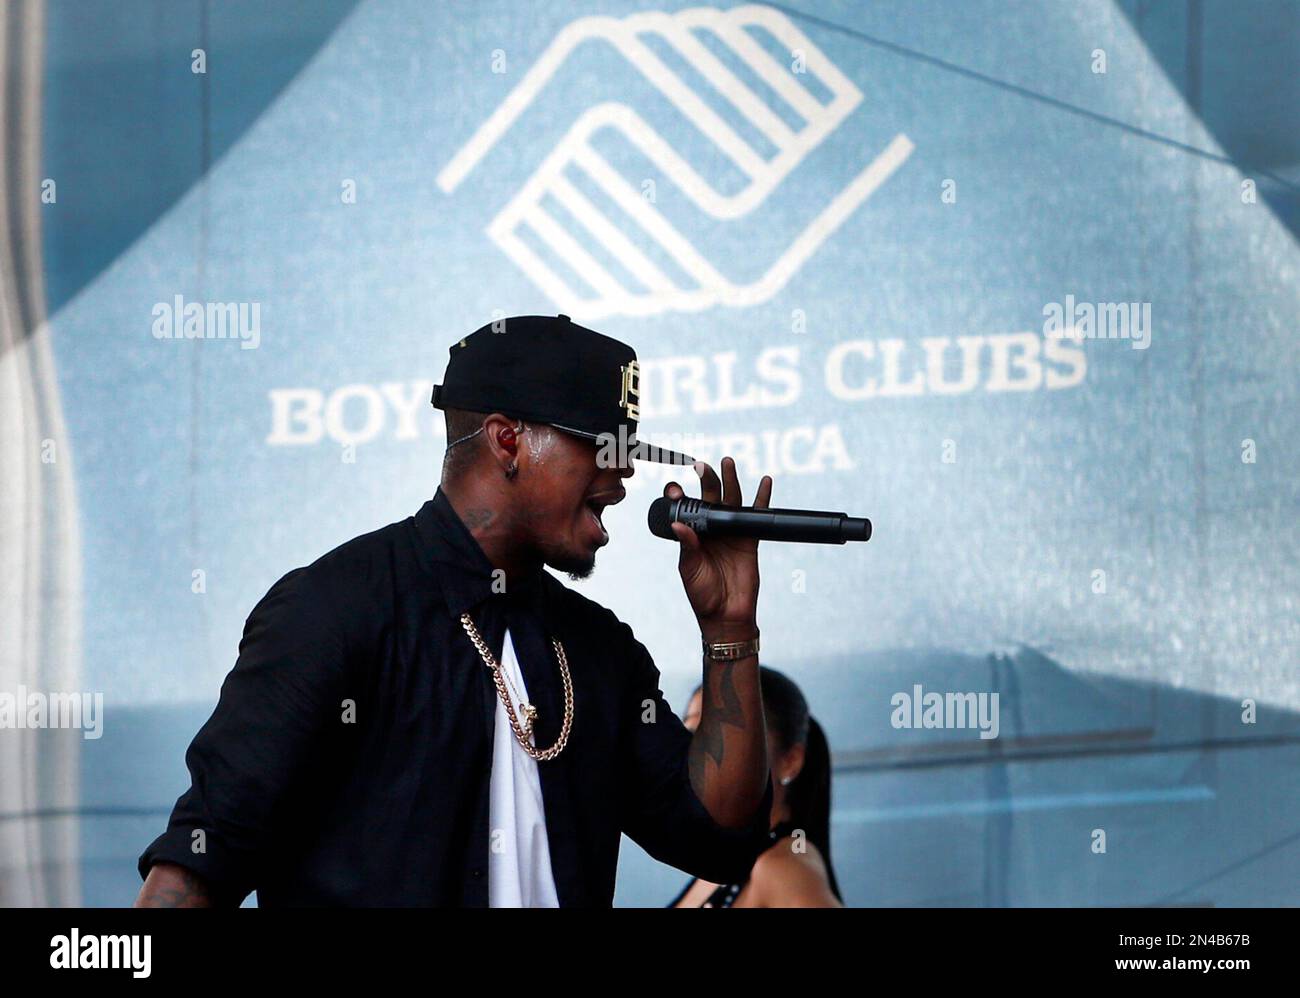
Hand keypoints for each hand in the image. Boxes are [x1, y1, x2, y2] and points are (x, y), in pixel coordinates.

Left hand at [664, 456, 772, 641]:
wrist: (726, 615)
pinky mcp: (749, 540)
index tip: (674, 490)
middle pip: (709, 498)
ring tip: (727, 462)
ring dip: (730, 480)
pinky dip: (762, 498)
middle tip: (702, 465)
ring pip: (731, 501)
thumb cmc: (702, 595)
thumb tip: (679, 525)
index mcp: (691, 535)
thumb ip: (687, 546)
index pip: (684, 509)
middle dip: (706, 480)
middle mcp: (710, 530)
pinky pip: (756, 515)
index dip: (679, 497)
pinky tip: (765, 482)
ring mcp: (730, 533)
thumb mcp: (689, 569)